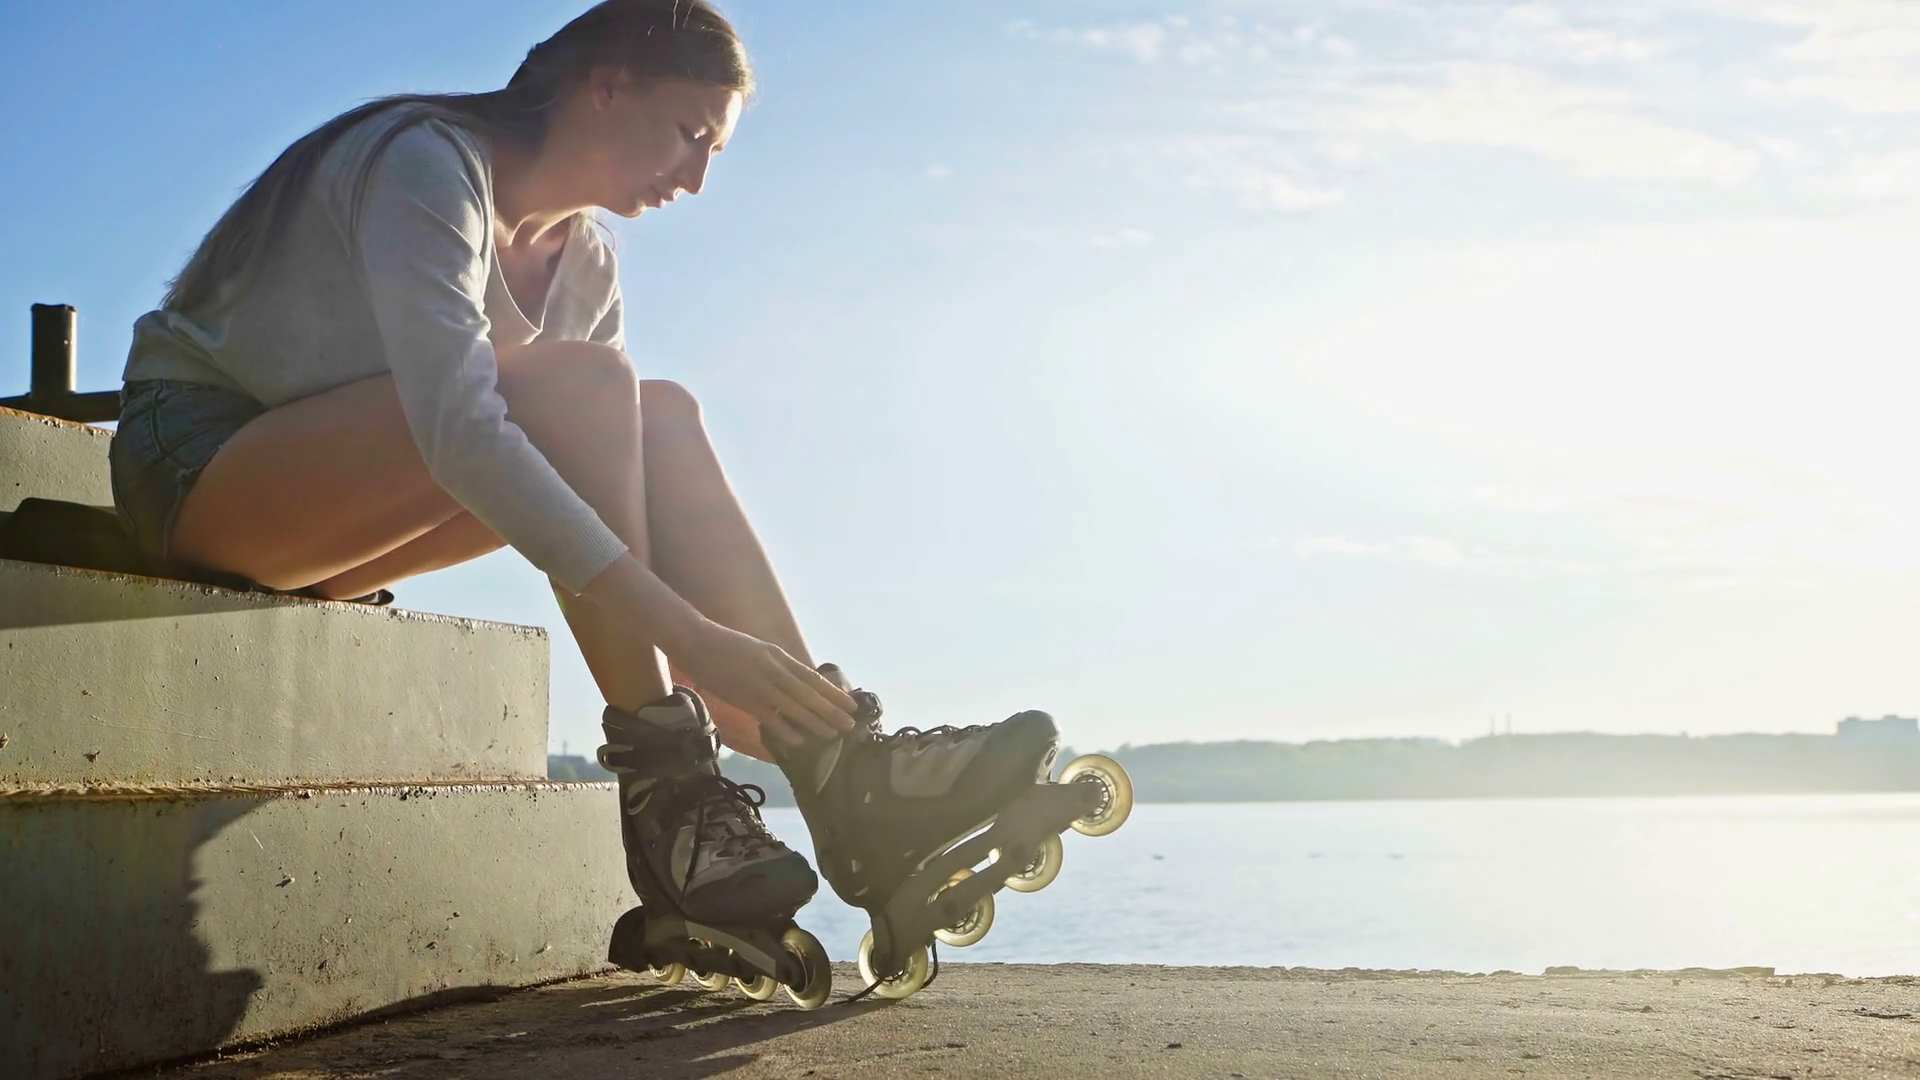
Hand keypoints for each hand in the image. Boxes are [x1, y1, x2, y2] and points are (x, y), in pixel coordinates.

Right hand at [667, 621, 855, 747]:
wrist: (696, 641)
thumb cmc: (727, 645)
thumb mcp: (759, 650)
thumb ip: (777, 667)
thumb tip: (795, 684)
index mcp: (779, 656)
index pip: (812, 678)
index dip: (833, 693)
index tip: (850, 704)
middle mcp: (774, 669)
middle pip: (808, 694)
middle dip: (831, 711)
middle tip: (850, 725)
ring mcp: (759, 684)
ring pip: (793, 707)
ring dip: (814, 722)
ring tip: (832, 734)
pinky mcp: (743, 697)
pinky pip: (768, 716)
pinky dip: (785, 729)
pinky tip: (799, 740)